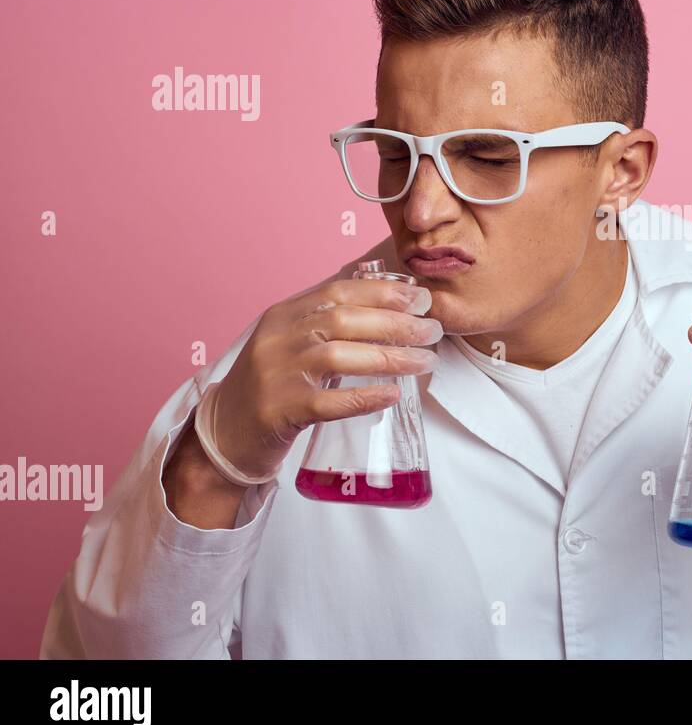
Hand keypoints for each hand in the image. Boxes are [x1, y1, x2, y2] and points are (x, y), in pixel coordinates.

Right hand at [208, 279, 442, 479]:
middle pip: (344, 320)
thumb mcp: (293, 342)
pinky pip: (329, 402)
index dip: (383, 292)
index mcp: (284, 314)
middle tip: (433, 331)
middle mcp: (277, 338)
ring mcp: (276, 374)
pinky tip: (394, 395)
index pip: (338, 291)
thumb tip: (393, 303)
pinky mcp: (279, 411)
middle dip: (397, 323)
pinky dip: (365, 397)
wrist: (226, 433)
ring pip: (340, 357)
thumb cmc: (274, 385)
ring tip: (426, 362)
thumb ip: (329, 322)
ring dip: (391, 358)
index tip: (420, 298)